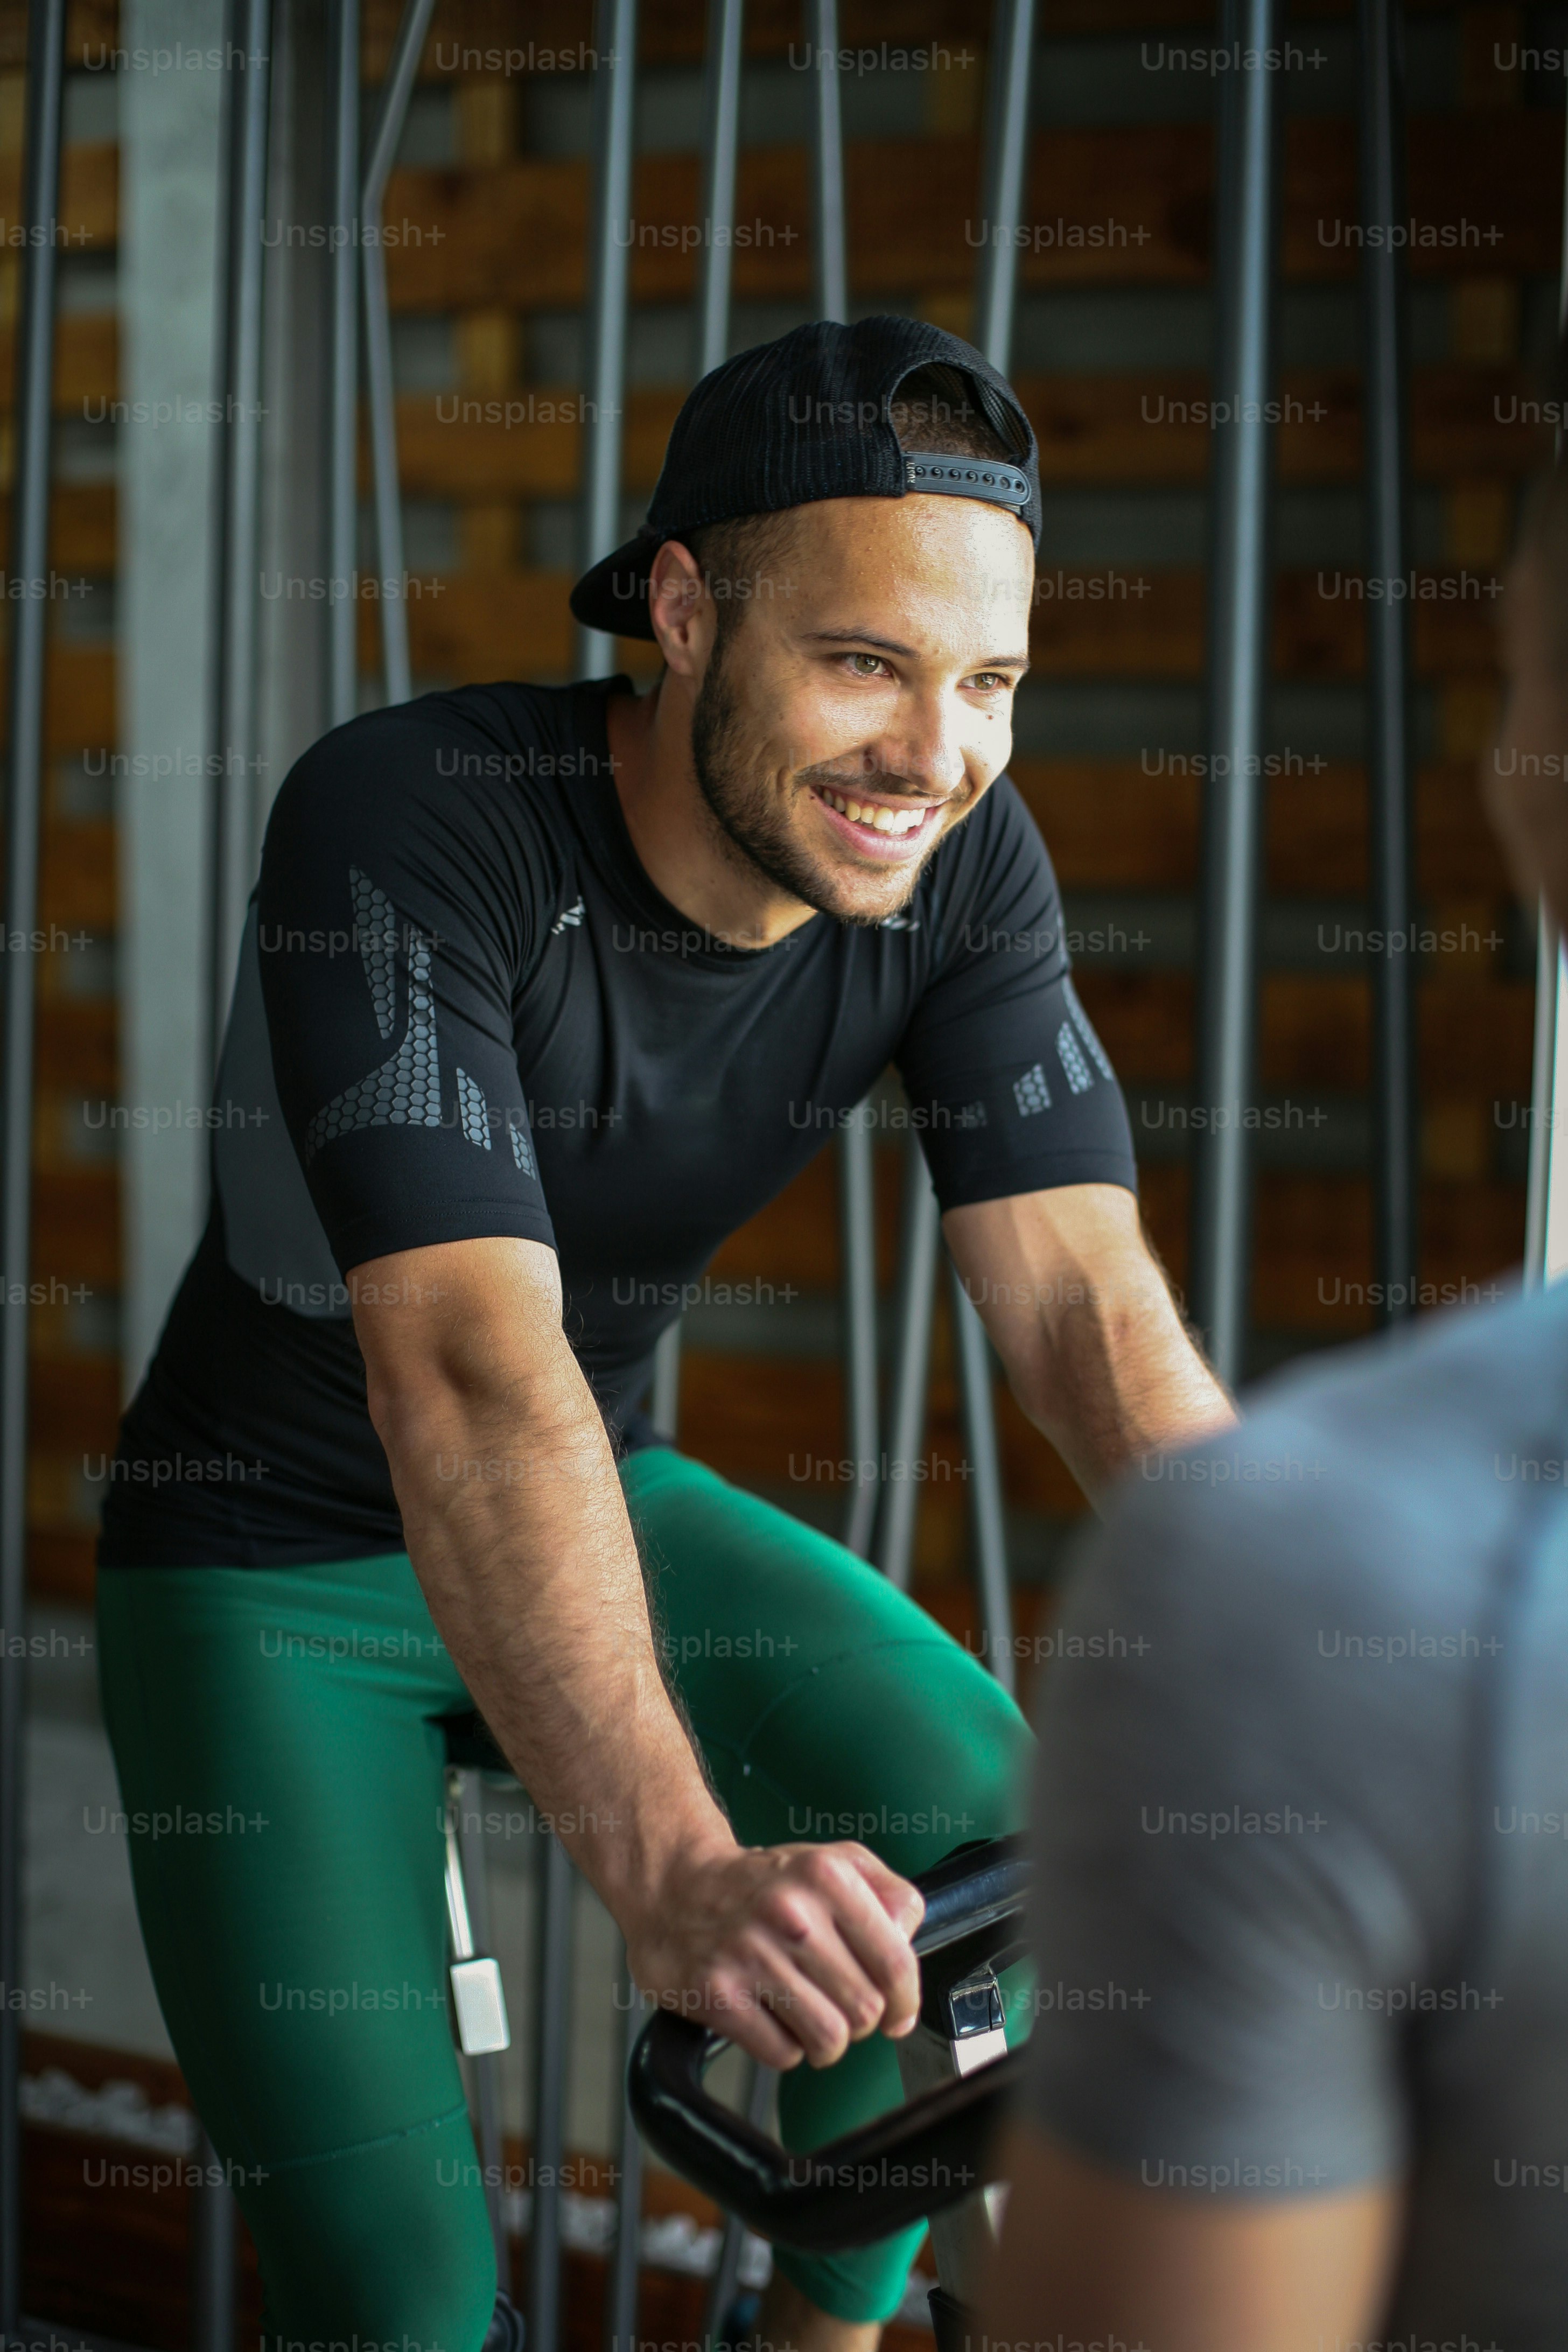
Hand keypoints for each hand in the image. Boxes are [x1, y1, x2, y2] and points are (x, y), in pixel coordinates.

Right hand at [624, 1836, 924, 2069]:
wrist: (674, 1887)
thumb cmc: (760, 1885)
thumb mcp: (830, 1862)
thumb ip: (886, 1892)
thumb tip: (909, 1943)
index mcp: (826, 1876)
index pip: (896, 1963)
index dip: (906, 2001)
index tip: (899, 2012)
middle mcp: (791, 1913)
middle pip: (865, 2010)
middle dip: (858, 2019)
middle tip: (836, 2003)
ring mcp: (751, 1954)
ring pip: (828, 2039)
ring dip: (823, 2041)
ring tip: (805, 2015)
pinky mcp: (718, 1994)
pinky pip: (782, 2054)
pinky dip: (783, 2047)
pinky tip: (769, 2016)